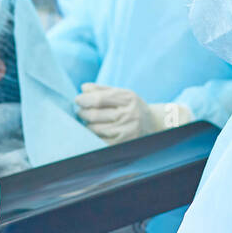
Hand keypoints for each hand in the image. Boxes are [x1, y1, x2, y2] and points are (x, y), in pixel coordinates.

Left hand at [75, 84, 192, 143]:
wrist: (154, 124)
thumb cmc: (132, 106)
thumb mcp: (122, 93)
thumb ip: (102, 89)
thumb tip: (83, 88)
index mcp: (128, 99)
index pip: (99, 99)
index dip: (84, 100)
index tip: (77, 100)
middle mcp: (128, 115)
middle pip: (95, 115)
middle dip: (82, 112)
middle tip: (79, 111)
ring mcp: (126, 132)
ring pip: (95, 129)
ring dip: (86, 125)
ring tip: (86, 120)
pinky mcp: (122, 144)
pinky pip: (100, 141)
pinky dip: (92, 136)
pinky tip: (92, 131)